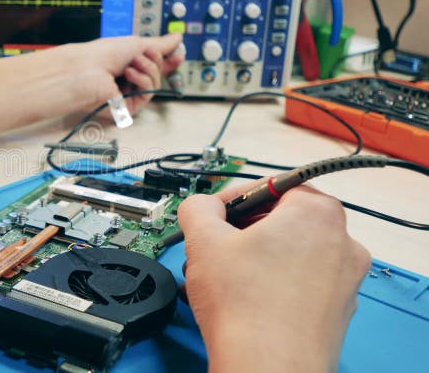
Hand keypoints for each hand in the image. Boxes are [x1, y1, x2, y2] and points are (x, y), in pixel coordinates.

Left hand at [58, 34, 183, 113]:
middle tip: (148, 53)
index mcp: (126, 64)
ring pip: (155, 83)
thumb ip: (160, 44)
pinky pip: (148, 93)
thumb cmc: (102, 54)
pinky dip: (143, 80)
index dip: (167, 60)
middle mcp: (127, 80)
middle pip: (157, 74)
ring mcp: (127, 94)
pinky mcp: (128, 107)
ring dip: (149, 68)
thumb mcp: (136, 44)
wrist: (87, 68)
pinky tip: (130, 74)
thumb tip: (176, 38)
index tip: (177, 54)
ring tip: (134, 62)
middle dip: (157, 61)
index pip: (153, 65)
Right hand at [178, 183, 370, 372]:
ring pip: (288, 254)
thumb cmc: (246, 307)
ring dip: (251, 260)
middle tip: (212, 248)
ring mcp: (344, 280)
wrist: (266, 367)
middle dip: (240, 233)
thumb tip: (201, 207)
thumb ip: (199, 207)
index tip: (212, 216)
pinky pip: (298, 284)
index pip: (268, 188)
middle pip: (280, 221)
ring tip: (220, 279)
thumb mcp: (203, 239)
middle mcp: (342, 242)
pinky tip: (240, 301)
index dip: (230, 200)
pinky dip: (270, 285)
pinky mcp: (337, 311)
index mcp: (317, 212)